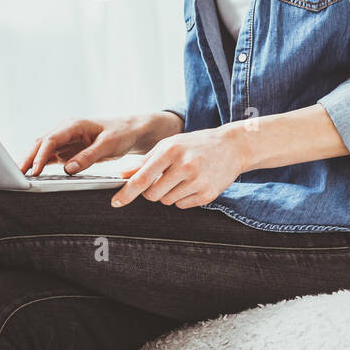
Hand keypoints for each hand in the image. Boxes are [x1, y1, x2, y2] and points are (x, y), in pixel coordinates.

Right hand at [18, 112, 181, 176]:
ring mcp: (64, 140)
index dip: (40, 155)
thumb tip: (69, 169)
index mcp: (74, 125)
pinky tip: (31, 176)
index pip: (51, 139)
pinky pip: (48, 158)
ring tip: (17, 178)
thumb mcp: (108, 145)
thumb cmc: (121, 134)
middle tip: (16, 176)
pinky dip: (38, 166)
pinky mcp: (66, 150)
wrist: (130, 131)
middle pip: (40, 144)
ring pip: (41, 151)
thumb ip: (89, 156)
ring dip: (29, 163)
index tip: (34, 170)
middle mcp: (65, 130)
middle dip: (27, 159)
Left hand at [110, 125, 248, 208]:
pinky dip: (182, 198)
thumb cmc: (197, 144)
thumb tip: (123, 174)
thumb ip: (146, 160)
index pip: (142, 178)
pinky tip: (192, 184)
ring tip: (181, 179)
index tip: (115, 202)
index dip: (127, 192)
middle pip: (152, 194)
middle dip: (151, 191)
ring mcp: (198, 181)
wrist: (233, 147)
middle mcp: (185, 165)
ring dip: (168, 194)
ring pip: (167, 201)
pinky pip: (182, 205)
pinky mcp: (208, 194)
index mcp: (171, 150)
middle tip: (162, 179)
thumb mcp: (171, 144)